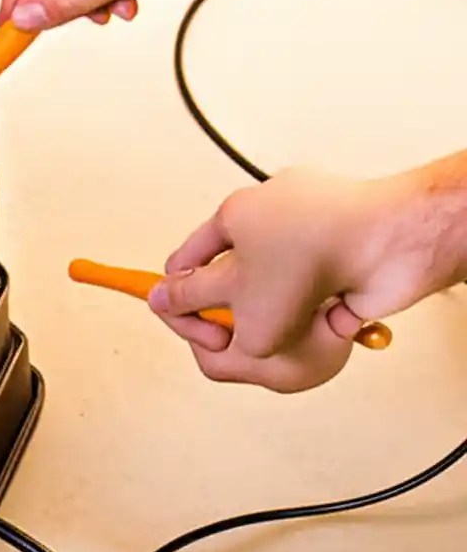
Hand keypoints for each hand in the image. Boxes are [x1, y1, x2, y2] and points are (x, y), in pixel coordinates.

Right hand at [146, 167, 455, 392]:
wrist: (390, 239)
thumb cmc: (311, 254)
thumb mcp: (236, 295)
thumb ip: (192, 305)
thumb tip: (161, 301)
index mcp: (232, 217)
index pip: (186, 264)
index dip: (183, 301)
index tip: (193, 327)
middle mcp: (267, 217)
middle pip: (231, 278)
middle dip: (236, 313)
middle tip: (243, 335)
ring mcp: (308, 231)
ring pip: (273, 288)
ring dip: (278, 315)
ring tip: (292, 326)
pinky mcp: (342, 248)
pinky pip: (312, 290)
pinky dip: (313, 311)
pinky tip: (322, 321)